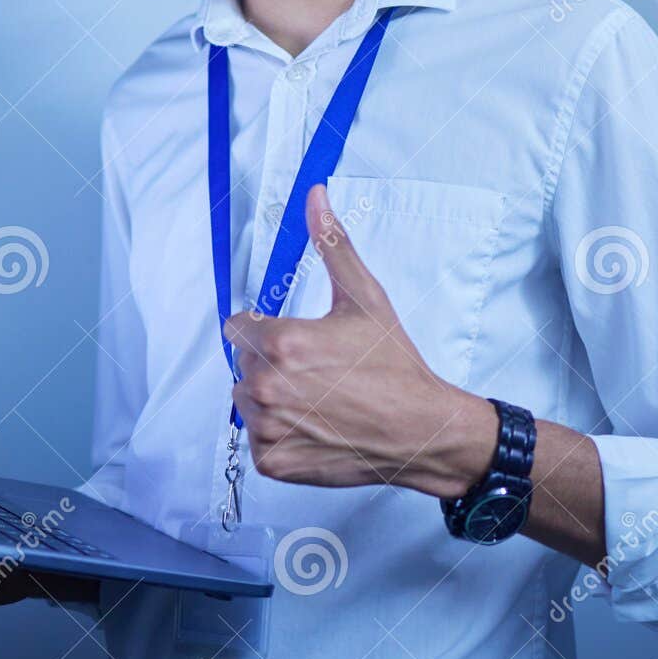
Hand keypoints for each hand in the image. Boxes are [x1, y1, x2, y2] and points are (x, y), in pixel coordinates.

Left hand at [224, 183, 496, 496]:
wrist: (421, 429)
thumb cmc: (394, 366)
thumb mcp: (365, 299)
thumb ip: (332, 246)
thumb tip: (315, 197)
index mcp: (279, 343)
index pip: (236, 329)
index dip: (264, 332)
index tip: (296, 342)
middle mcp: (265, 387)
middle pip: (243, 366)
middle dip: (272, 365)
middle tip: (318, 374)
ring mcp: (267, 428)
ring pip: (247, 404)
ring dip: (273, 402)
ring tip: (319, 401)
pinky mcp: (273, 461)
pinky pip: (258, 441)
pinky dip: (281, 436)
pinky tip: (317, 428)